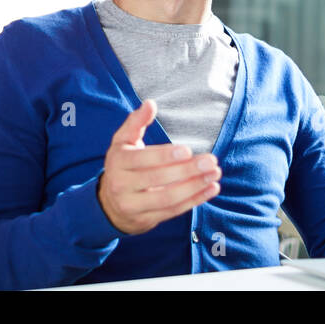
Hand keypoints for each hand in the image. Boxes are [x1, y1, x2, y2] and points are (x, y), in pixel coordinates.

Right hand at [96, 99, 220, 235]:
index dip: (165, 156)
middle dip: (187, 171)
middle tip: (210, 161)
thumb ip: (136, 122)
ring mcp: (133, 205)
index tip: (188, 150)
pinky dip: (195, 200)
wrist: (109, 204)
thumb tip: (150, 103)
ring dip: (195, 187)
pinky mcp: (147, 220)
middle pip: (158, 180)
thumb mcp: (122, 141)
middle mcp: (122, 185)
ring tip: (215, 175)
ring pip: (168, 199)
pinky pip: (174, 211)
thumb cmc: (122, 165)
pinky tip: (211, 189)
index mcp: (117, 161)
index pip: (143, 159)